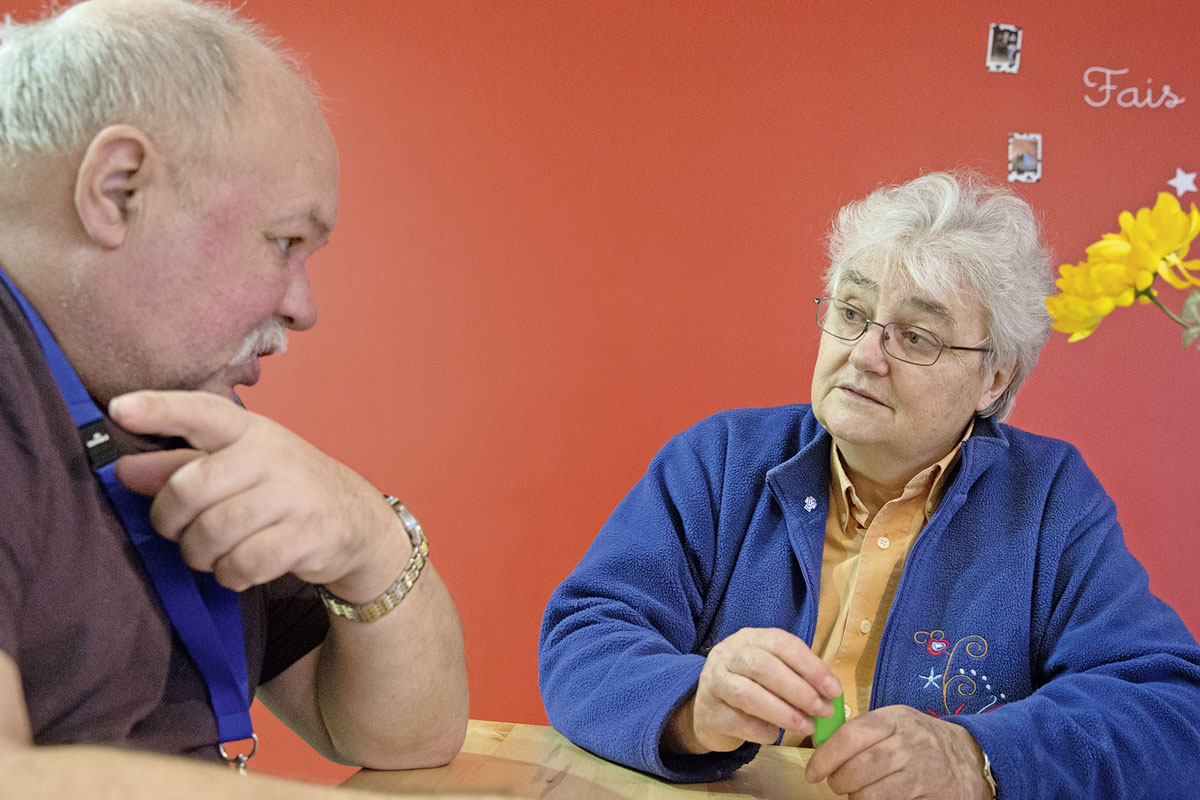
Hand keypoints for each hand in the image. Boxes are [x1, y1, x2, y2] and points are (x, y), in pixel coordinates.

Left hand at [108, 390, 404, 598]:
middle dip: (170, 520)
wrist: (357, 521)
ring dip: (200, 554)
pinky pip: (242, 564)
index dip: (160, 410)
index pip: (203, 412)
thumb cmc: (285, 489)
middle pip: (190, 488)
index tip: (119, 409)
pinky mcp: (308, 535)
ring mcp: (294, 495)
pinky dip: (230, 574)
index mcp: (251, 431)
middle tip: (178, 529)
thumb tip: (124, 470)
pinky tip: (238, 567)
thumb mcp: (238, 467)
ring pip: (212, 532)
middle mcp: (273, 455)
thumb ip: (179, 465)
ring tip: (212, 551)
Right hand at [667, 627, 841, 753]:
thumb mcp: (772, 671)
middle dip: (798, 690)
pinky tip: (775, 735)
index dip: (810, 666)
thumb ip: (799, 677)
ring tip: (807, 727)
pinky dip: (761, 730)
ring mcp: (714, 682)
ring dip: (783, 712)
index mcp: (749, 639)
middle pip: (762, 666)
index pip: (781, 644)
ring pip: (747, 695)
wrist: (709, 710)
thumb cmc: (750, 687)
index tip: (833, 690)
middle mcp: (728, 655)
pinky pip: (737, 722)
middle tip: (822, 710)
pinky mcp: (708, 712)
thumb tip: (832, 695)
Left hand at [805, 705, 989, 799]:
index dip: (825, 756)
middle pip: (859, 768)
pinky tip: (878, 799)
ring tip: (857, 793)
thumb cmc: (920, 739)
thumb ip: (862, 732)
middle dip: (839, 781)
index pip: (850, 735)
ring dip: (856, 798)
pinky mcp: (932, 796)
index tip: (813, 771)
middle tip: (835, 784)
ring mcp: (922, 771)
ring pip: (872, 794)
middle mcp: (909, 743)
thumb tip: (821, 746)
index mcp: (895, 719)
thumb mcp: (895, 723)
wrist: (969, 757)